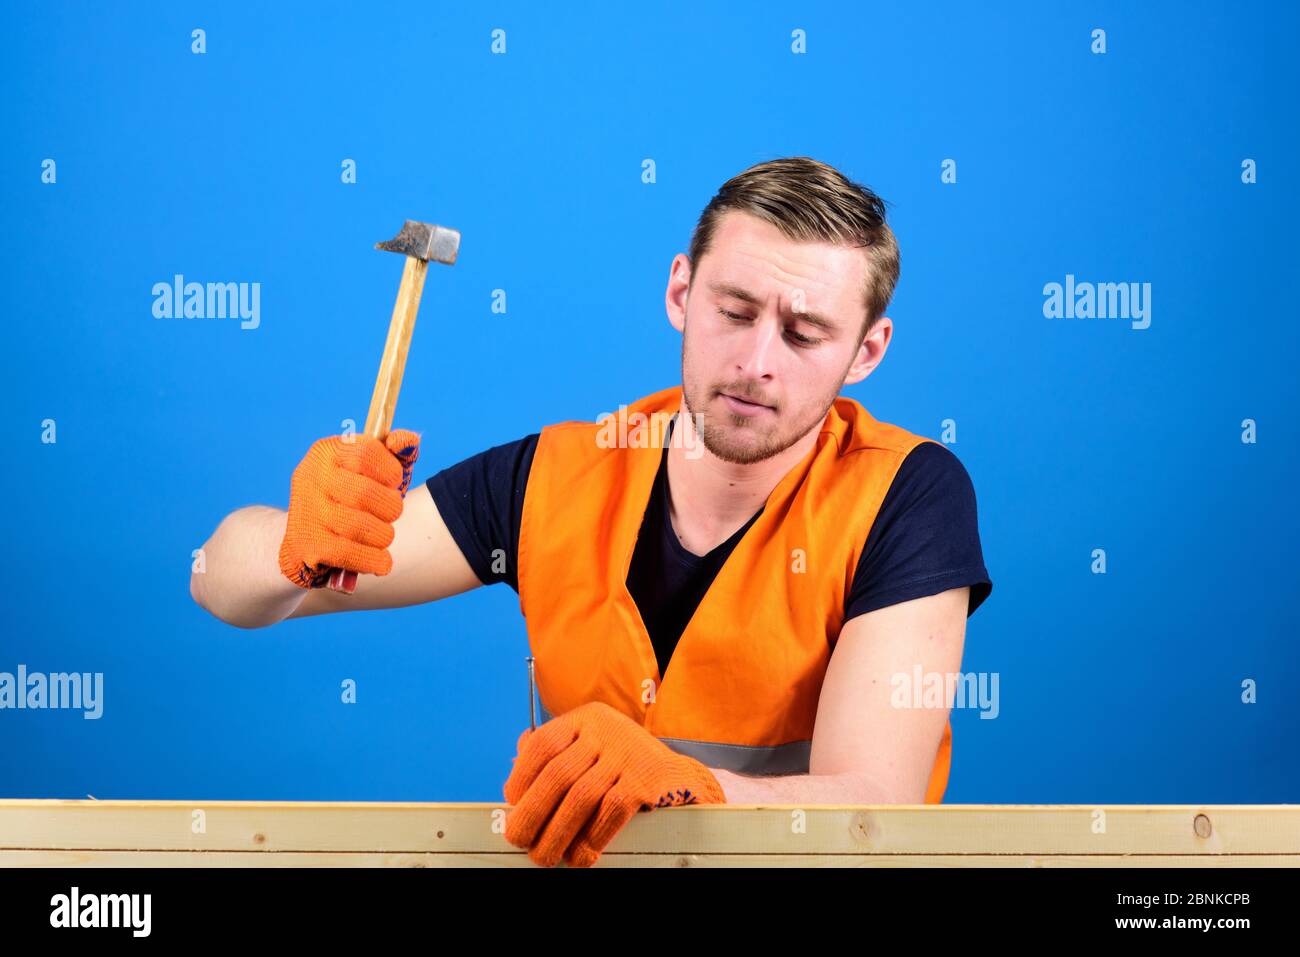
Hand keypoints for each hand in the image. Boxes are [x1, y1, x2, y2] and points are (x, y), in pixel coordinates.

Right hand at [277, 429, 420, 588]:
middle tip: (390, 515)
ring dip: (383, 536)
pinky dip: (373, 560)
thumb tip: (406, 441)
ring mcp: (306, 512)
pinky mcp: (305, 545)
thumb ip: (397, 452)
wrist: (304, 542)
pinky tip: (381, 561)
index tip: (392, 484)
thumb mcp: (372, 471)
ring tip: (382, 536)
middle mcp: (311, 477)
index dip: (390, 472)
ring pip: (358, 526)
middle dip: (390, 508)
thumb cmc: (349, 500)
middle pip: (364, 493)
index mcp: (326, 452)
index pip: (366, 452)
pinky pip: (348, 553)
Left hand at [503, 701, 725, 867]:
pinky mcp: (647, 779)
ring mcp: (629, 753)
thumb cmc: (625, 766)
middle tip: (519, 840)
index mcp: (587, 719)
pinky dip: (591, 837)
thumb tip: (513, 780)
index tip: (512, 804)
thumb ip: (556, 756)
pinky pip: (610, 811)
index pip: (544, 743)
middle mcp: (607, 730)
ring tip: (545, 855)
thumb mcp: (591, 748)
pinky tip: (581, 854)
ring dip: (557, 833)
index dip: (522, 776)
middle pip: (558, 774)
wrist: (679, 777)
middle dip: (533, 813)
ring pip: (581, 797)